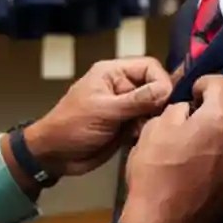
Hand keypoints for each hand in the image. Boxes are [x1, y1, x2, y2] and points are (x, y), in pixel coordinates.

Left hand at [24, 58, 174, 177]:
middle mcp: (122, 87)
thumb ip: (136, 100)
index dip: (161, 82)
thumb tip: (167, 89)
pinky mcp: (126, 126)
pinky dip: (148, 131)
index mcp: (113, 73)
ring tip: (142, 131)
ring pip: (154, 108)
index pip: (150, 67)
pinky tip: (139, 139)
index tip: (165, 101)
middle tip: (155, 119)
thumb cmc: (72, 126)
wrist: (55, 155)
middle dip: (160, 103)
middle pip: (155, 87)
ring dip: (153, 119)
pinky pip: (147, 124)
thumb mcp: (104, 111)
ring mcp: (125, 107)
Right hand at [118, 74, 222, 222]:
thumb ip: (178, 110)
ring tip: (203, 138)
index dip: (204, 83)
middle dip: (219, 102)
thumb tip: (188, 110)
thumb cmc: (155, 173)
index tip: (192, 93)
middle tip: (197, 112)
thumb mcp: (155, 128)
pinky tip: (208, 161)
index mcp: (222, 119)